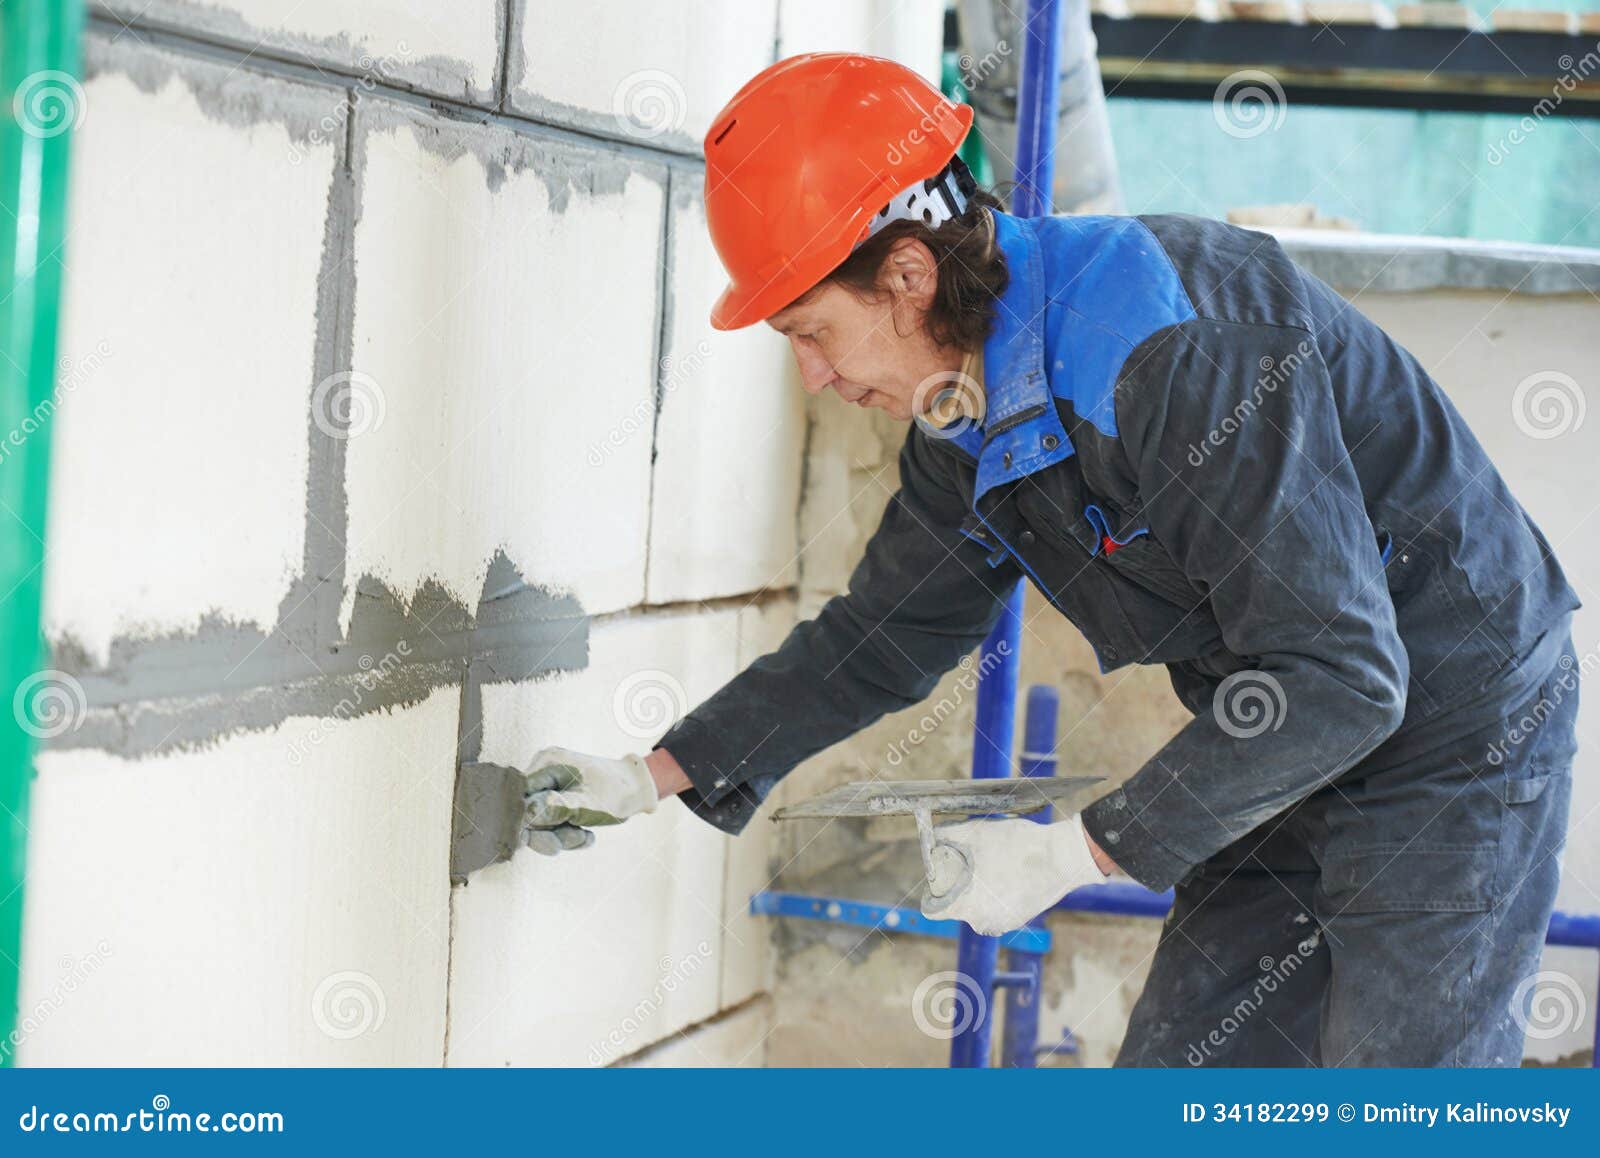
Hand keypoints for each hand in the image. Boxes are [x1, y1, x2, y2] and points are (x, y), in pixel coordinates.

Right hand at [520, 746, 657, 855]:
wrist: (637, 790)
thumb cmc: (616, 792)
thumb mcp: (585, 804)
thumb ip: (554, 809)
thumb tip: (525, 814)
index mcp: (547, 763)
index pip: (520, 796)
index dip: (527, 821)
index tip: (544, 838)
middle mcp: (543, 772)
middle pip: (527, 812)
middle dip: (549, 833)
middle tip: (575, 838)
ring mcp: (550, 786)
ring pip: (540, 823)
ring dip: (561, 837)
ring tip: (584, 837)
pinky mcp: (556, 799)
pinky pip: (551, 823)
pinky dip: (566, 834)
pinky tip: (586, 836)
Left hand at [919, 814, 1107, 934]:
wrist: (1064, 856)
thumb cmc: (1019, 845)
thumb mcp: (977, 832)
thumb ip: (947, 836)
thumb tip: (932, 838)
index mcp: (968, 908)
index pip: (934, 909)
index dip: (934, 887)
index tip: (941, 871)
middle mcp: (984, 923)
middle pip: (956, 904)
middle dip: (958, 882)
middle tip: (969, 859)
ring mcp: (1003, 923)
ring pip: (977, 904)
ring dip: (978, 886)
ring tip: (991, 861)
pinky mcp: (1019, 918)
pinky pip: (996, 905)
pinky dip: (997, 890)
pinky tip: (1007, 871)